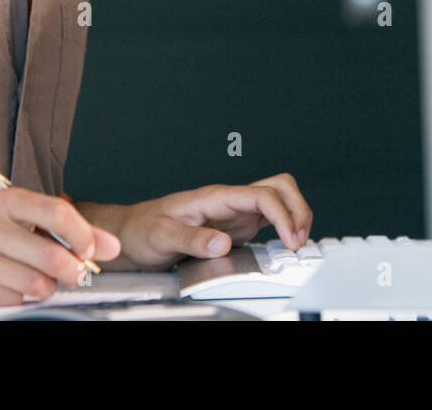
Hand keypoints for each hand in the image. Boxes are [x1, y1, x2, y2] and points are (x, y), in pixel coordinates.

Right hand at [0, 188, 120, 306]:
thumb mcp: (6, 216)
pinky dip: (16, 300)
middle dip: (71, 272)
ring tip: (36, 283)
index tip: (92, 250)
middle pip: (50, 255)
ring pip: (32, 284)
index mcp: (2, 201)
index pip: (57, 213)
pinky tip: (9, 290)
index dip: (84, 236)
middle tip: (72, 275)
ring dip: (44, 289)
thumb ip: (56, 227)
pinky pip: (7, 301)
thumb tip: (108, 244)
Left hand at [102, 173, 311, 270]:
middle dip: (298, 209)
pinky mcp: (236, 226)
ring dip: (295, 216)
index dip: (282, 215)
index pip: (261, 195)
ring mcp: (235, 213)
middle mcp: (229, 201)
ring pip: (279, 199)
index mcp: (214, 197)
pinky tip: (283, 245)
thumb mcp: (161, 237)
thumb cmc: (143, 230)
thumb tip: (222, 244)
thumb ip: (192, 240)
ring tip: (296, 243)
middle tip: (298, 240)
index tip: (289, 239)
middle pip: (279, 187)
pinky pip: (271, 218)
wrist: (133, 233)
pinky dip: (285, 227)